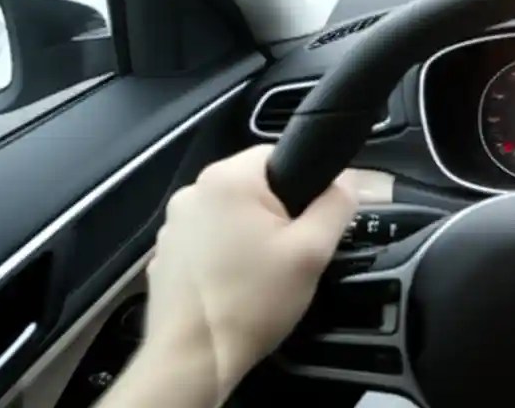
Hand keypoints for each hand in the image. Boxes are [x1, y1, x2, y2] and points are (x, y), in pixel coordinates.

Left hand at [142, 145, 356, 401]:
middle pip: (254, 185)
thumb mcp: (312, 252)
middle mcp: (193, 192)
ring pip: (230, 214)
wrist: (194, 359)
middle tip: (291, 253)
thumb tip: (349, 180)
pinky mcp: (165, 253)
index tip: (310, 221)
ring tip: (262, 274)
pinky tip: (236, 285)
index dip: (305, 185)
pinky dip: (225, 255)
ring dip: (249, 234)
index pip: (279, 154)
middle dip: (277, 214)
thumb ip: (337, 205)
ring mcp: (173, 224)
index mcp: (228, 179)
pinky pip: (208, 239)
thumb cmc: (252, 303)